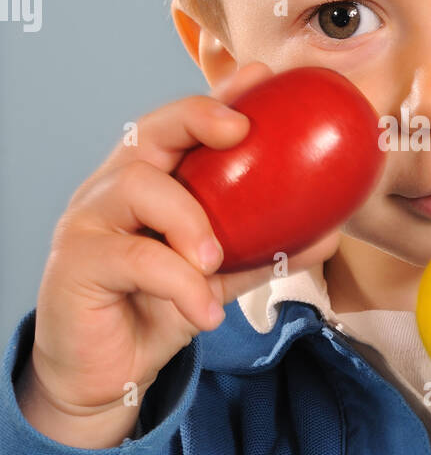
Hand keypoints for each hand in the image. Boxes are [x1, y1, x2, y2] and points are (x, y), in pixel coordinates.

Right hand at [26, 61, 341, 421]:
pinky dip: (179, 283)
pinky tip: (204, 311)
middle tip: (239, 131)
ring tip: (216, 258)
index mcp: (148, 181)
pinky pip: (135, 258)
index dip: (217, 99)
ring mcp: (89, 221)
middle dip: (196, 117)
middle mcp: (113, 189)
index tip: (260, 79)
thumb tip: (329, 233)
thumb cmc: (154, 310)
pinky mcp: (76, 264)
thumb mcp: (217, 276)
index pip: (177, 124)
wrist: (104, 375)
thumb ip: (263, 251)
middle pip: (148, 130)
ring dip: (189, 218)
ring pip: (138, 187)